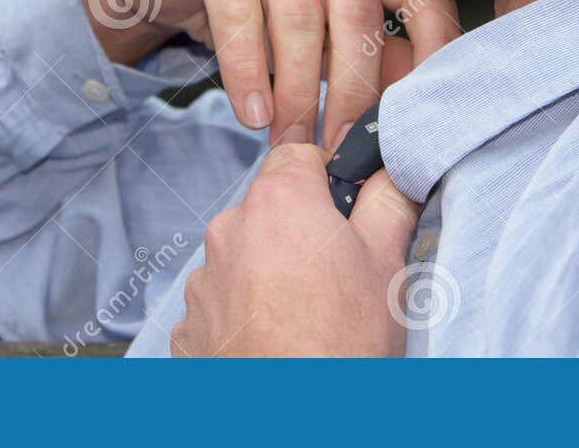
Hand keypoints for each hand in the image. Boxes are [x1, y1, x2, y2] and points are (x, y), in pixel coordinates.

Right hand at [75, 0, 460, 148]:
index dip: (431, 54)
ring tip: (289, 141)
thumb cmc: (251, 5)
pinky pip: (240, 15)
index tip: (422, 118)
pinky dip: (247, 74)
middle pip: (357, 14)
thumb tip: (417, 102)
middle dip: (351, 94)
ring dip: (295, 93)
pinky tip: (251, 114)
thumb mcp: (318, 31)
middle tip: (337, 151)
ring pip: (299, 19)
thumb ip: (367, 54)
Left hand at [170, 143, 418, 356]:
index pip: (298, 156)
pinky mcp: (189, 328)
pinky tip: (274, 342)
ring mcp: (203, 282)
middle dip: (298, 233)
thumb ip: (387, 200)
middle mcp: (229, 231)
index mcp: (278, 202)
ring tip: (305, 318)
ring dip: (267, 274)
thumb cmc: (343, 343)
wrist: (298, 422)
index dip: (326, 179)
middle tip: (334, 276)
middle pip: (269, 210)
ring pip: (243, 258)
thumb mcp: (386, 263)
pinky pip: (220, 304)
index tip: (344, 212)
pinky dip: (243, 316)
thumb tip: (389, 170)